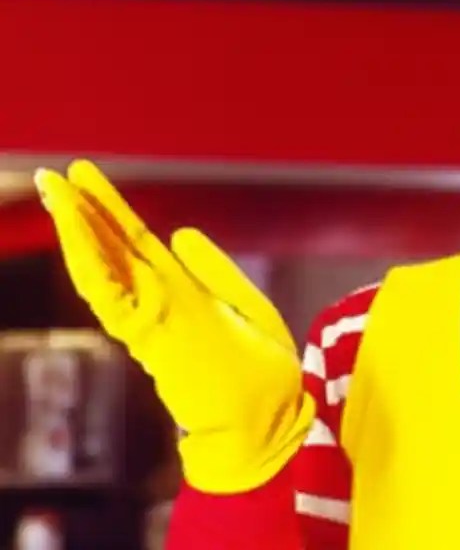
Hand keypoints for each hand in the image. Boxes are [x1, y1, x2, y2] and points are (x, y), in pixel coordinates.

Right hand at [35, 160, 312, 492]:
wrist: (272, 420)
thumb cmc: (263, 377)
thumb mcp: (245, 306)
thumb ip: (214, 270)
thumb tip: (181, 232)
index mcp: (180, 296)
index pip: (136, 245)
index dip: (112, 212)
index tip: (86, 178)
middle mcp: (158, 306)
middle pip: (113, 249)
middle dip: (84, 211)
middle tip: (53, 173)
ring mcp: (153, 321)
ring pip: (103, 267)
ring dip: (77, 228)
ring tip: (54, 190)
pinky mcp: (153, 337)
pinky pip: (111, 296)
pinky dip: (90, 263)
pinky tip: (73, 232)